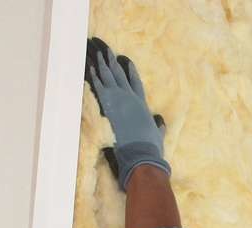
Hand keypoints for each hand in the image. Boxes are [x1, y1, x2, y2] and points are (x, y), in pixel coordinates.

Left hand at [85, 38, 168, 190]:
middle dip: (113, 63)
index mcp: (142, 105)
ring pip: (110, 78)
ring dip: (103, 66)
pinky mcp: (109, 106)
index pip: (136, 84)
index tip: (127, 63)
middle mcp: (131, 99)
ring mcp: (120, 101)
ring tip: (98, 55)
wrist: (141, 152)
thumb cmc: (150, 146)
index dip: (131, 73)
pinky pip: (100, 87)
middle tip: (107, 52)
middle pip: (120, 76)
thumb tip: (160, 122)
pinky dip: (95, 78)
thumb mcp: (158, 133)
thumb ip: (158, 125)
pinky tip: (91, 69)